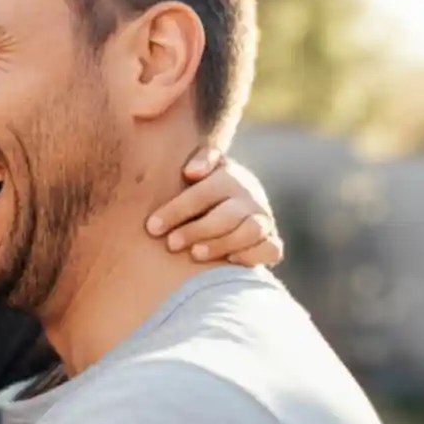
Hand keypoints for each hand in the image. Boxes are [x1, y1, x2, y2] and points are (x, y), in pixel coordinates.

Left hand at [145, 147, 282, 266]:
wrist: (227, 205)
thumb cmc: (197, 190)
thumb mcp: (193, 171)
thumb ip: (196, 162)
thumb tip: (192, 172)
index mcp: (228, 176)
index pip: (203, 193)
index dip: (177, 210)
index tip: (152, 227)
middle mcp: (250, 197)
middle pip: (227, 215)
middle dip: (197, 230)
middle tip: (171, 244)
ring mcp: (263, 220)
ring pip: (250, 232)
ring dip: (221, 244)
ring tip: (195, 254)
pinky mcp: (271, 241)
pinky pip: (271, 250)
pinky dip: (253, 256)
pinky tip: (229, 261)